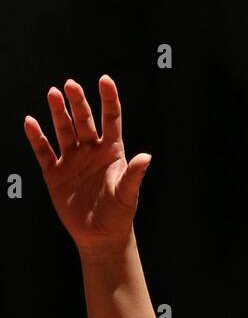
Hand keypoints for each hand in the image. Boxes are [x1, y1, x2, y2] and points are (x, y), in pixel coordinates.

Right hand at [24, 75, 150, 253]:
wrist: (100, 236)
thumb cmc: (119, 215)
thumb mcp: (128, 195)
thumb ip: (135, 175)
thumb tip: (146, 157)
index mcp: (111, 152)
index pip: (111, 120)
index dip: (108, 100)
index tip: (105, 80)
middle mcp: (90, 151)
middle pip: (83, 120)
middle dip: (77, 102)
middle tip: (70, 85)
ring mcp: (72, 160)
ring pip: (63, 130)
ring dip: (58, 113)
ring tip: (53, 94)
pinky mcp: (55, 173)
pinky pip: (43, 151)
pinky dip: (36, 137)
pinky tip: (30, 122)